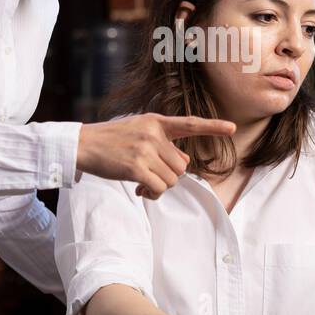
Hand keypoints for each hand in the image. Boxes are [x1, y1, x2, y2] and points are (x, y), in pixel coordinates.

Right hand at [76, 113, 234, 198]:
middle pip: (181, 165)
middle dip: (169, 175)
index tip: (232, 128)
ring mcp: (145, 150)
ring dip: (159, 186)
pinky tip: (140, 190)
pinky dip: (152, 193)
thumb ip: (161, 144)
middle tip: (150, 177)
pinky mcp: (136, 167)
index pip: (189, 123)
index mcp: (156, 121)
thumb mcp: (138, 132)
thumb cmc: (111, 141)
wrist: (83, 145)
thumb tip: (181, 164)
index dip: (213, 127)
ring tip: (142, 183)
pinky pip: (158, 188)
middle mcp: (153, 134)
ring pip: (172, 179)